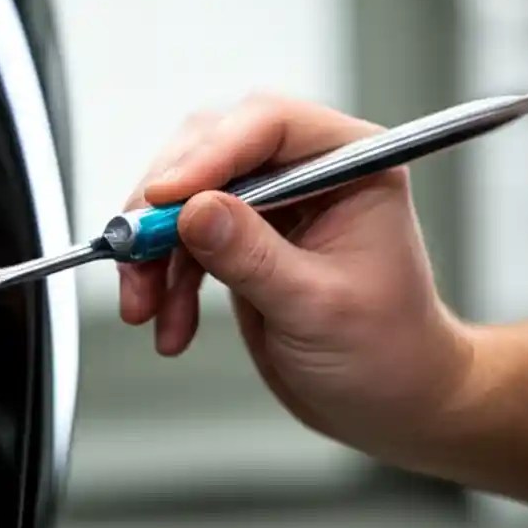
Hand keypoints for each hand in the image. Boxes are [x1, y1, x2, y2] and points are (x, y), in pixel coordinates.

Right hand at [118, 95, 476, 470]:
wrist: (392, 402)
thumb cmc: (388, 353)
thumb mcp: (316, 307)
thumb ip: (252, 256)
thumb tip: (194, 211)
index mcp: (352, 164)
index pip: (268, 125)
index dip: (209, 155)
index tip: (163, 200)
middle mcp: (309, 171)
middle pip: (211, 150)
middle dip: (164, 206)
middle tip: (135, 253)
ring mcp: (272, 204)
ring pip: (185, 197)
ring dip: (154, 252)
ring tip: (144, 306)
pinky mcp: (243, 238)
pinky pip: (182, 239)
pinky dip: (164, 279)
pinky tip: (167, 321)